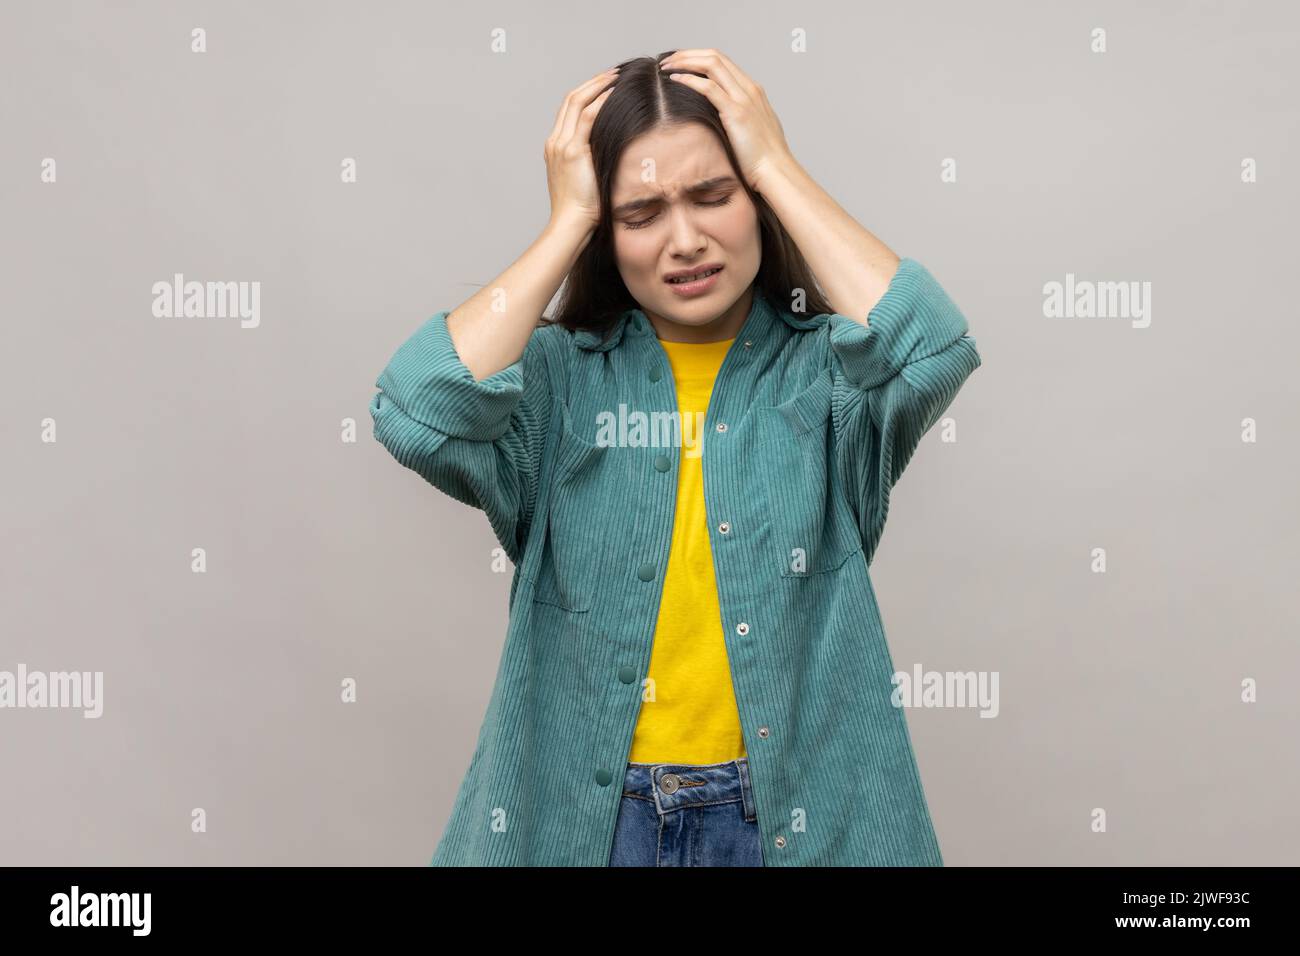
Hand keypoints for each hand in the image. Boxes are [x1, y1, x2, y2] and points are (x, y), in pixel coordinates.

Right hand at [544, 67, 618, 229]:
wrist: (571, 224)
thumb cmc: (582, 211)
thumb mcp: (585, 180)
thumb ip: (592, 162)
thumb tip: (613, 152)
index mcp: (555, 147)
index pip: (569, 109)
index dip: (588, 93)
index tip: (606, 85)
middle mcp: (555, 142)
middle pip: (571, 99)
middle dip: (593, 82)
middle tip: (614, 73)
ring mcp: (561, 145)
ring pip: (577, 102)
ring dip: (598, 86)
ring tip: (617, 77)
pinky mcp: (572, 152)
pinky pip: (587, 117)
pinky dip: (601, 101)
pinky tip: (615, 94)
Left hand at [660, 49, 794, 193]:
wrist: (775, 171)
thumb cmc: (763, 159)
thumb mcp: (752, 131)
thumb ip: (740, 119)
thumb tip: (722, 121)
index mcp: (753, 91)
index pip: (723, 62)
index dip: (698, 58)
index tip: (680, 64)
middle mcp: (749, 89)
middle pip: (715, 57)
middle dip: (688, 54)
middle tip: (668, 61)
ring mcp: (744, 99)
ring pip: (711, 64)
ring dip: (685, 62)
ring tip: (666, 67)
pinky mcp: (736, 112)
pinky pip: (708, 87)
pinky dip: (688, 79)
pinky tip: (674, 80)